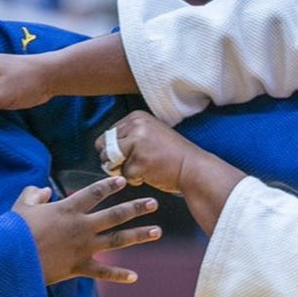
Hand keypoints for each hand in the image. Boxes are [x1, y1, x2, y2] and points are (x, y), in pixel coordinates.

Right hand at [12, 177, 160, 284]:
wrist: (9, 260)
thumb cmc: (12, 231)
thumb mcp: (21, 207)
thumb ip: (34, 195)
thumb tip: (44, 190)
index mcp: (67, 209)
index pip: (94, 192)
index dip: (109, 185)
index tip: (123, 181)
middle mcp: (81, 226)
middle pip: (116, 215)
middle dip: (136, 208)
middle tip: (154, 203)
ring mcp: (83, 248)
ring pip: (118, 240)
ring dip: (139, 235)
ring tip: (157, 231)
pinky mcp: (79, 267)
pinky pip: (103, 272)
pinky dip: (119, 275)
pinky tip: (135, 277)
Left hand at [96, 111, 213, 193]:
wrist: (194, 169)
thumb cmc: (174, 156)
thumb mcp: (151, 135)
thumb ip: (129, 136)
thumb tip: (103, 150)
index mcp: (137, 117)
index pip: (107, 135)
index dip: (115, 150)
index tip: (134, 154)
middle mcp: (135, 126)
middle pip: (104, 147)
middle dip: (114, 161)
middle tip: (134, 164)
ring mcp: (137, 143)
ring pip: (111, 162)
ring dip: (124, 170)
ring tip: (144, 167)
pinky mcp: (139, 161)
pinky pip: (124, 175)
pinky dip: (135, 179)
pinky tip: (151, 174)